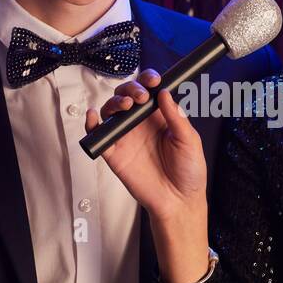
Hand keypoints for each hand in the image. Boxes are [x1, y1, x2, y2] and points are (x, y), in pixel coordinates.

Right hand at [86, 70, 210, 282]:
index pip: (150, 91)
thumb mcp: (189, 141)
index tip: (153, 80)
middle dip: (130, 88)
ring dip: (114, 102)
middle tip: (139, 97)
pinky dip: (92, 124)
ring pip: (112, 111)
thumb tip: (165, 94)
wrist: (178, 202)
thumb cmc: (189, 173)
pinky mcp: (114, 153)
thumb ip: (176, 117)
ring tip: (124, 106)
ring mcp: (127, 137)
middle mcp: (141, 124)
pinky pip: (99, 135)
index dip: (148, 80)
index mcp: (160, 117)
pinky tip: (95, 117)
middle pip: (127, 95)